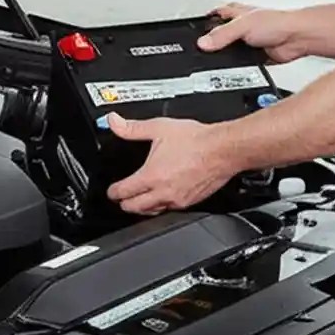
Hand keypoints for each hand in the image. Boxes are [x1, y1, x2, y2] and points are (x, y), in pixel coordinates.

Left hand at [105, 113, 237, 214]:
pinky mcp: (190, 202)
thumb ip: (132, 127)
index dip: (112, 192)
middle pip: (134, 208)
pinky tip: (163, 198)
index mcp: (151, 176)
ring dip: (143, 207)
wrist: (223, 149)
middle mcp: (163, 192)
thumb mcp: (159, 128)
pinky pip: (170, 210)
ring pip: (152, 212)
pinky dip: (162, 206)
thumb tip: (114, 122)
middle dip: (125, 202)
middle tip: (122, 197)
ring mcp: (177, 200)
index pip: (123, 192)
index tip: (111, 191)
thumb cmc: (197, 140)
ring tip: (139, 201)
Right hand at [198, 3, 309, 63]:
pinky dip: (239, 66)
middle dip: (214, 39)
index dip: (208, 18)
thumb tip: (203, 43)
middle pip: (224, 33)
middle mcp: (244, 26)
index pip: (218, 13)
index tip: (197, 23)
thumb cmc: (278, 23)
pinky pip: (244, 63)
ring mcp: (251, 42)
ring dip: (228, 54)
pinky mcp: (257, 56)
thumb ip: (222, 35)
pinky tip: (235, 69)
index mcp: (239, 13)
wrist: (297, 38)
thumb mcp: (242, 26)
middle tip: (204, 45)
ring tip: (217, 60)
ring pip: (233, 49)